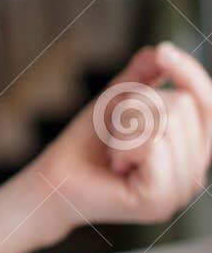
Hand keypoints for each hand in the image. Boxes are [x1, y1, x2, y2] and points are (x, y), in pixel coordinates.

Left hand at [31, 42, 211, 235]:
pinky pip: (153, 147)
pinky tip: (116, 165)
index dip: (189, 73)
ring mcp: (178, 191)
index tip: (164, 51)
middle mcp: (194, 172)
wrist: (55, 178)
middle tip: (118, 136)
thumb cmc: (88, 144)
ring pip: (166, 124)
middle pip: (183, 106)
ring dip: (127, 129)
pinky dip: (124, 146)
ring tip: (116, 153)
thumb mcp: (118, 100)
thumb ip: (143, 75)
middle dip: (138, 108)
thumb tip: (162, 51)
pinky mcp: (158, 202)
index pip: (208, 102)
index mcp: (192, 150)